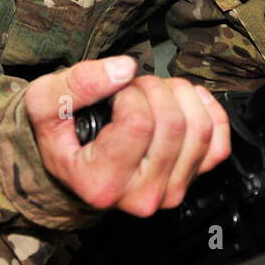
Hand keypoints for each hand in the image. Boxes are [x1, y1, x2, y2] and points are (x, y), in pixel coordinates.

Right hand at [25, 55, 230, 216]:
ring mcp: (170, 191)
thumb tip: (124, 68)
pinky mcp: (191, 180)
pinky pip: (219, 143)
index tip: (114, 93)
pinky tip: (184, 101)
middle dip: (154, 90)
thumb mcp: (46, 102)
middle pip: (173, 124)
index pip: (139, 123)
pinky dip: (207, 111)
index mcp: (102, 183)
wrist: (74, 164)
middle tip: (132, 89)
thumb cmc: (61, 135)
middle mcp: (140, 196)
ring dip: (179, 96)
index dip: (129, 93)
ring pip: (200, 129)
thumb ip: (78, 83)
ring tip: (153, 94)